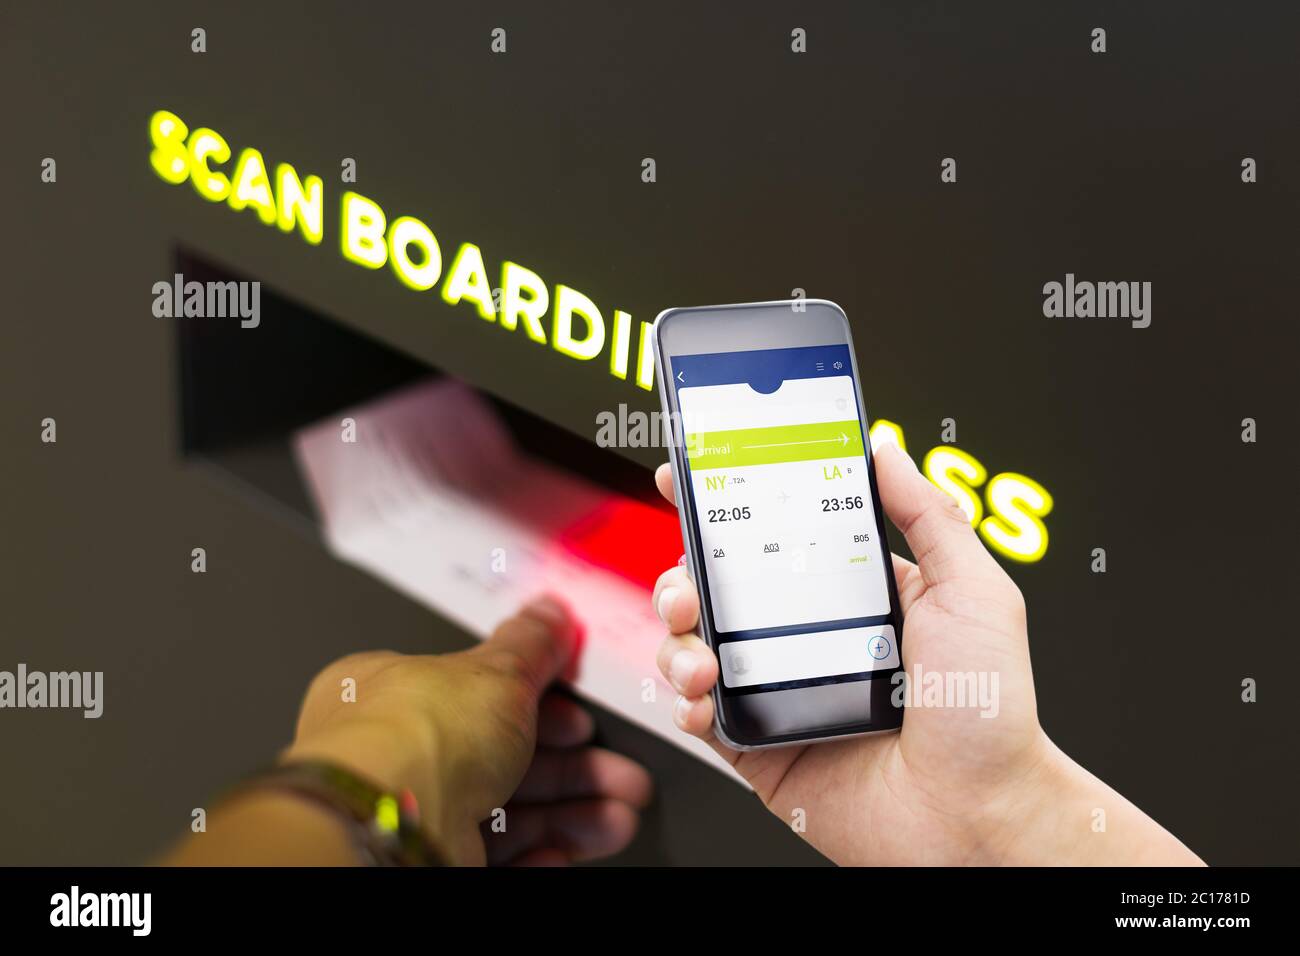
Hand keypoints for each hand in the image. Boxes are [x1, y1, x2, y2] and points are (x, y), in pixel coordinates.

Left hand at [286, 597, 651, 864]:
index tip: (584, 713)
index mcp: (399, 691)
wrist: (390, 822)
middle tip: (619, 772)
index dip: (543, 702)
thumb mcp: (495, 671)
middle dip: (575, 767)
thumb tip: (549, 616)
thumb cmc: (414, 736)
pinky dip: (539, 851)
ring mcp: (416, 810)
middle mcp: (399, 752)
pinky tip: (567, 848)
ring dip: (571, 811)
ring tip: (617, 814)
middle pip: (506, 756)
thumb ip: (530, 645)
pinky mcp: (432, 856)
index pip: (482, 692)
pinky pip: (497, 855)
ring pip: (509, 810)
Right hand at [652, 444, 1200, 865]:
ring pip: (695, 643)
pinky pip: (699, 713)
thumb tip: (887, 451)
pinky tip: (703, 699)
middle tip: (689, 581)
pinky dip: (684, 701)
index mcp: (854, 596)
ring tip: (701, 657)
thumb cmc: (989, 712)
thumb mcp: (974, 592)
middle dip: (685, 573)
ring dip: (678, 638)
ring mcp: (779, 689)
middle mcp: (808, 637)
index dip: (728, 506)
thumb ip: (929, 516)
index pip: (778, 537)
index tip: (690, 475)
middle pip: (719, 586)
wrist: (977, 818)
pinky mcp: (758, 743)